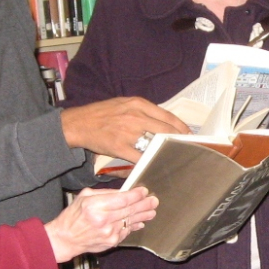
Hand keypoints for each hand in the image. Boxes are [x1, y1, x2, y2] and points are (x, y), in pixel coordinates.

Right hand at [44, 187, 157, 261]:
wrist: (66, 239)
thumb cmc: (73, 216)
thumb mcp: (84, 197)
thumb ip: (105, 193)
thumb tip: (124, 192)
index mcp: (95, 206)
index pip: (122, 199)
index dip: (136, 195)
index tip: (144, 191)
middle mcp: (103, 220)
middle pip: (130, 210)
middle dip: (144, 205)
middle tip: (154, 201)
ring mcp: (109, 233)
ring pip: (131, 222)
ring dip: (143, 216)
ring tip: (151, 211)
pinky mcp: (111, 242)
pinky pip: (126, 231)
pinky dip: (133, 226)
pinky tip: (140, 222)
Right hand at [59, 97, 187, 160]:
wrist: (78, 123)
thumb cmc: (101, 114)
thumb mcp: (124, 104)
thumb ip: (143, 111)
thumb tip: (163, 122)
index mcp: (138, 104)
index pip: (169, 117)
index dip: (182, 129)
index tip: (189, 136)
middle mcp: (136, 116)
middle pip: (167, 131)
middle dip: (179, 141)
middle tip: (186, 149)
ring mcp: (128, 132)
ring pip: (156, 144)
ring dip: (166, 152)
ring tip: (174, 157)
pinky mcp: (120, 147)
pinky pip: (140, 157)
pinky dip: (150, 162)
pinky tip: (155, 165)